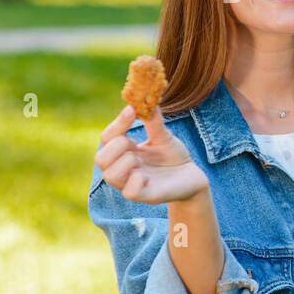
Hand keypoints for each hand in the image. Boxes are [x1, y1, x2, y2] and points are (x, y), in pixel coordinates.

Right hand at [95, 104, 209, 203]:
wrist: (193, 176)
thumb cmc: (173, 157)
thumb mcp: (163, 136)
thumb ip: (153, 121)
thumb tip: (147, 98)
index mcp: (124, 152)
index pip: (108, 138)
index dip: (117, 124)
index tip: (132, 109)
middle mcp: (124, 169)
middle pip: (101, 159)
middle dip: (117, 146)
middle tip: (135, 143)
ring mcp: (132, 184)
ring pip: (110, 176)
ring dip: (125, 162)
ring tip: (141, 159)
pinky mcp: (146, 196)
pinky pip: (129, 192)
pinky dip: (136, 180)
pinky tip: (147, 175)